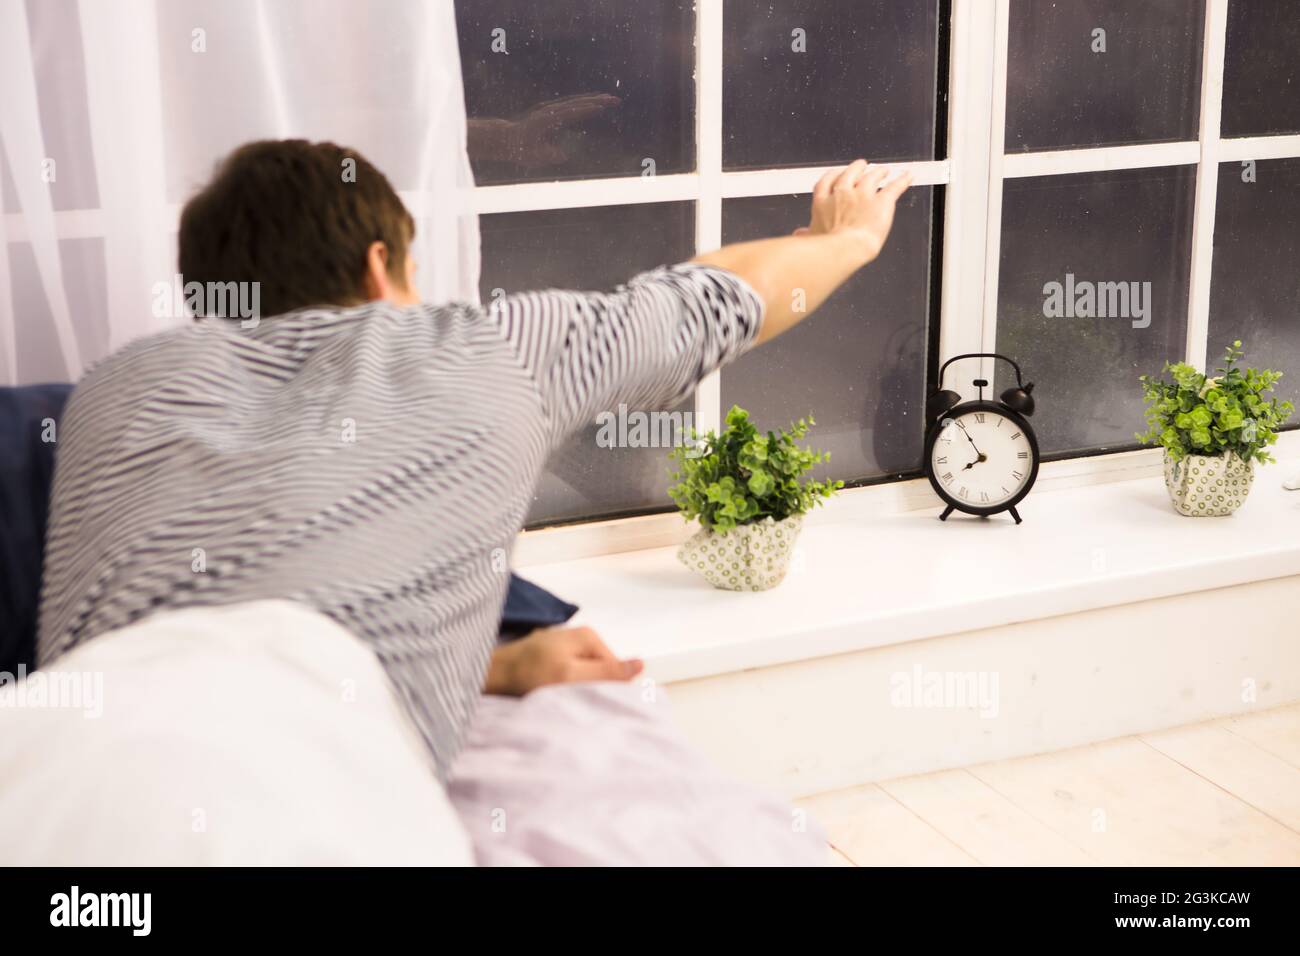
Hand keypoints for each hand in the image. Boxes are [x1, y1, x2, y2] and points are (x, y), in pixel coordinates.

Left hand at [484, 625, 643, 695]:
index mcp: (588, 637)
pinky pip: (569, 674)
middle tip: (572, 700)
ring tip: (560, 697)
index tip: (592, 702)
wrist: (491, 674)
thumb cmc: (527, 674)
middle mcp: (578, 637)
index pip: (616, 668)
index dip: (608, 689)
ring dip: (576, 688)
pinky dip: (563, 685)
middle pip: (601, 670)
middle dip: (591, 687)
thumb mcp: (571, 675)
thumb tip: (641, 665)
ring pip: (584, 674)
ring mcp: (564, 645)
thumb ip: (606, 672)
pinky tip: (551, 692)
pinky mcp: (552, 656)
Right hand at [795, 160, 911, 263]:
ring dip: (879, 172)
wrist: (846, 250)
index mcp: (823, 202)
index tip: (838, 173)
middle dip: (857, 168)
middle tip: (862, 166)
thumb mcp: (810, 240)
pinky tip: (908, 176)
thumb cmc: (826, 249)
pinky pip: (894, 187)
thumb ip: (807, 234)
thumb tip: (799, 235)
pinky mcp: (882, 202)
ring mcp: (863, 195)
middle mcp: (842, 194)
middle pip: (850, 173)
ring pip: (872, 177)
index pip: (828, 181)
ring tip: (883, 170)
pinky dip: (902, 180)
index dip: (834, 175)